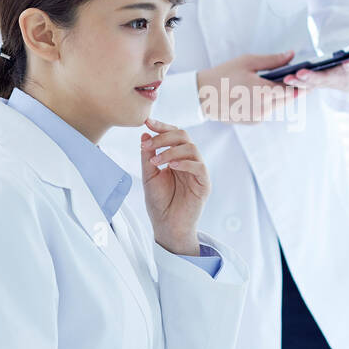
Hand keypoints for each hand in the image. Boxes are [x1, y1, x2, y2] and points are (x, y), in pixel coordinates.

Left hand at [141, 117, 208, 255]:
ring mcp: (197, 172)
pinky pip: (199, 167)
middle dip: (164, 136)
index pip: (173, 135)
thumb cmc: (159, 203)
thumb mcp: (149, 176)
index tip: (147, 122)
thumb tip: (145, 134)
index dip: (162, 126)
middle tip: (148, 144)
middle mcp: (189, 161)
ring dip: (171, 151)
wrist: (166, 226)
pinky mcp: (204, 184)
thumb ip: (148, 156)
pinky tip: (171, 166)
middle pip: (184, 136)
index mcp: (176, 157)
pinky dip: (185, 163)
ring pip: (191, 148)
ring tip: (156, 161)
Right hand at [196, 51, 306, 123]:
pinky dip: (269, 102)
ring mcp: (259, 116)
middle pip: (288, 99)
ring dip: (281, 96)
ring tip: (282, 83)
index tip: (309, 76)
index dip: (303, 83)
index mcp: (265, 91)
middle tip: (300, 79)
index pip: (293, 89)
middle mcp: (264, 107)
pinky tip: (264, 93)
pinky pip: (267, 110)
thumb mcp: (248, 62)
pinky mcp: (253, 121)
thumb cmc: (224, 75)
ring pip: (278, 105)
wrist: (202, 96)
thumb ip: (273, 60)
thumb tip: (292, 55)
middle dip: (294, 89)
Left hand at [282, 39, 348, 93]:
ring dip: (299, 81)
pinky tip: (281, 77)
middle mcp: (340, 79)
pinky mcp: (319, 82)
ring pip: (312, 83)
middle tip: (301, 74)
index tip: (348, 62)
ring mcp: (328, 82)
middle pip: (327, 80)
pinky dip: (295, 81)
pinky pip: (305, 83)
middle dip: (314, 78)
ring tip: (287, 77)